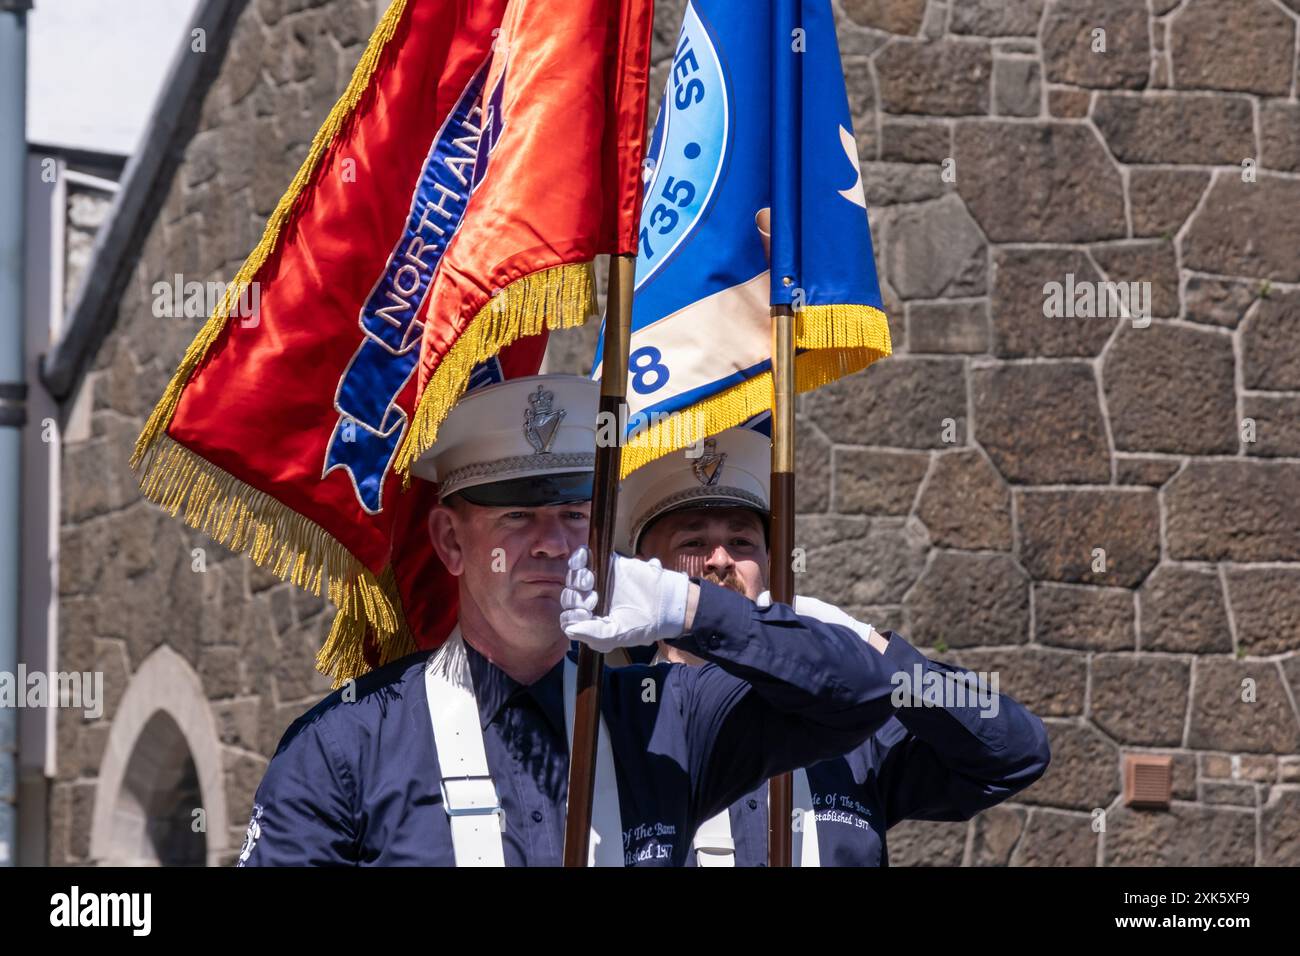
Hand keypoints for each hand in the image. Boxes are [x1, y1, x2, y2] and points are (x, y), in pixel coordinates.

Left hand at [559, 547, 690, 650]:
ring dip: (577, 579)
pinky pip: (583, 558)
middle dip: (575, 598)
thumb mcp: (616, 635)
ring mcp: (597, 582)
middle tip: (594, 599)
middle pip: (568, 596)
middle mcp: (590, 601)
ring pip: (572, 578)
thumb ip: (592, 634)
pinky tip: (584, 558)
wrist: (664, 605)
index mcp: (591, 621)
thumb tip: (570, 630)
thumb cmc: (642, 625)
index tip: (587, 614)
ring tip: (592, 581)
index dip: (572, 615)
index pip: (568, 617)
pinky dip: (579, 557)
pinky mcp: (605, 564)